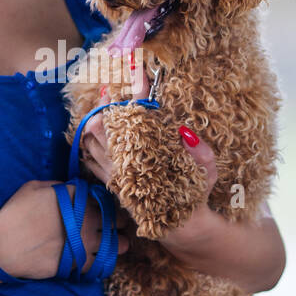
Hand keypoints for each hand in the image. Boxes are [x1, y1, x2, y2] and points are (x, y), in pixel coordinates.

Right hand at [0, 179, 131, 280]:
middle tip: (119, 224)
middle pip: (116, 218)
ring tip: (120, 243)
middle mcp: (84, 217)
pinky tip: (104, 258)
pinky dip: (106, 261)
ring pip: (117, 243)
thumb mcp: (33, 187)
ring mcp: (83, 242)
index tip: (108, 206)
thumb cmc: (13, 214)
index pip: (103, 196)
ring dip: (121, 243)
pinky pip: (102, 263)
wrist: (1, 248)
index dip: (108, 201)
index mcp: (74, 197)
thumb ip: (58, 185)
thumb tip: (73, 187)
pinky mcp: (78, 262)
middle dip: (119, 221)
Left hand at [79, 65, 218, 198]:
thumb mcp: (207, 173)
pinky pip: (89, 159)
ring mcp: (116, 174)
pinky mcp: (110, 183)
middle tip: (110, 89)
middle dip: (107, 105)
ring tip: (102, 105)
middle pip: (104, 126)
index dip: (140, 90)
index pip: (142, 116)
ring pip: (91, 141)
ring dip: (95, 121)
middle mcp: (129, 164)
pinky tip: (94, 131)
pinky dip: (88, 142)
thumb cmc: (195, 194)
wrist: (180, 226)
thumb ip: (200, 153)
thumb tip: (185, 133)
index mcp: (153, 156)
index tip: (137, 69)